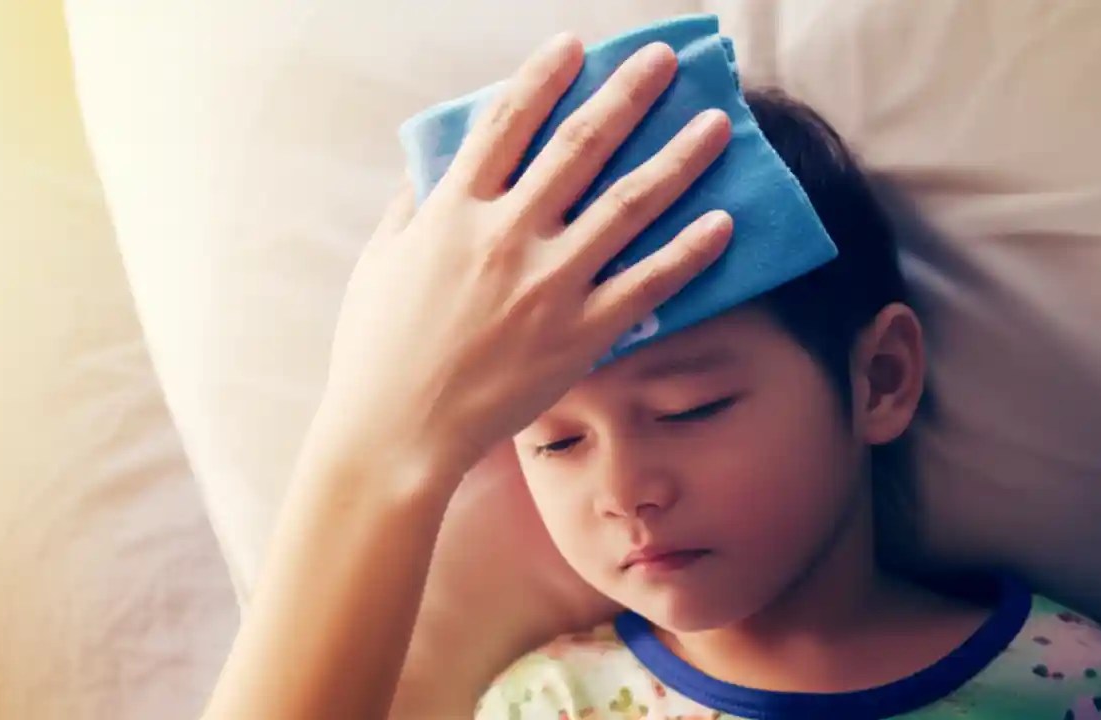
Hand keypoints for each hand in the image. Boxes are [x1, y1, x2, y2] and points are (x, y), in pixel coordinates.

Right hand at [318, 32, 733, 486]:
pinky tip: (723, 222)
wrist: (398, 433)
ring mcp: (549, 284)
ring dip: (678, 158)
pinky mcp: (581, 334)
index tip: (575, 45)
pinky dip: (688, 252)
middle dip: (628, 95)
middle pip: (580, 146)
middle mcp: (507, 235)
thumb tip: (430, 169)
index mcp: (453, 211)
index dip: (542, 77)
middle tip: (664, 60)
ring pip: (628, 204)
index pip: (506, 123)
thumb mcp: (379, 263)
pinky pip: (647, 284)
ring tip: (717, 124)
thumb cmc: (377, 350)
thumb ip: (410, 208)